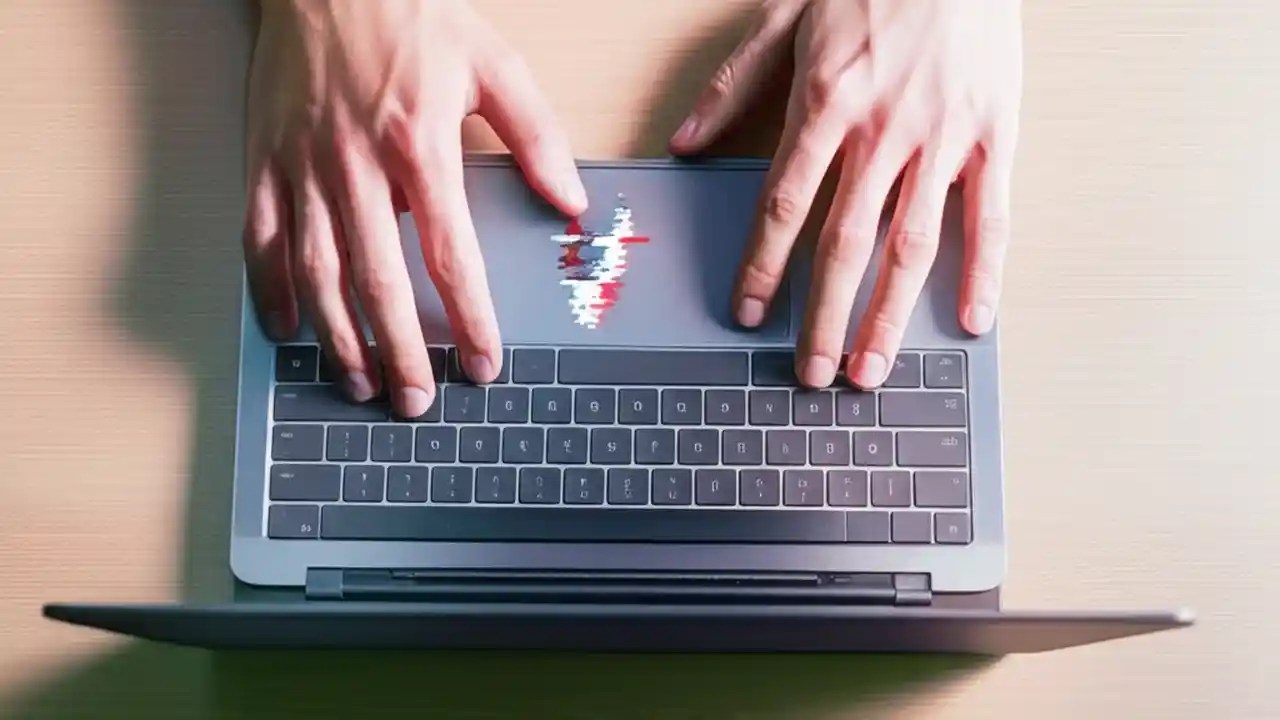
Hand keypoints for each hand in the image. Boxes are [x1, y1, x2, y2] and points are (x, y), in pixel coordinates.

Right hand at [243, 0, 584, 415]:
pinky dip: (270, 288)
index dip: (469, 318)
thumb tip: (570, 202)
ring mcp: (303, 166)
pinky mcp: (266, 160)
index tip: (485, 365)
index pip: (449, 254)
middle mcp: (356, 165)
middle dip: (399, 351)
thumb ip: (536, 136)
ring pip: (316, 271)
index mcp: (419, 145)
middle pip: (377, 281)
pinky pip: (261, 237)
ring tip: (358, 383)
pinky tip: (287, 327)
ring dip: (337, 336)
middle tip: (416, 401)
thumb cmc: (410, 14)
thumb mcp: (493, 63)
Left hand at [671, 0, 1021, 387]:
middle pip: (845, 243)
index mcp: (825, 105)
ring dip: (891, 316)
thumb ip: (733, 86)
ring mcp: (943, 138)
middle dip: (824, 317)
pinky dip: (986, 272)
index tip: (750, 314)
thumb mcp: (784, 17)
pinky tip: (973, 319)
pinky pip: (992, 216)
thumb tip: (684, 143)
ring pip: (913, 245)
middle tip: (811, 374)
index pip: (785, 207)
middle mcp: (881, 132)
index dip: (764, 267)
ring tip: (872, 368)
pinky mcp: (995, 134)